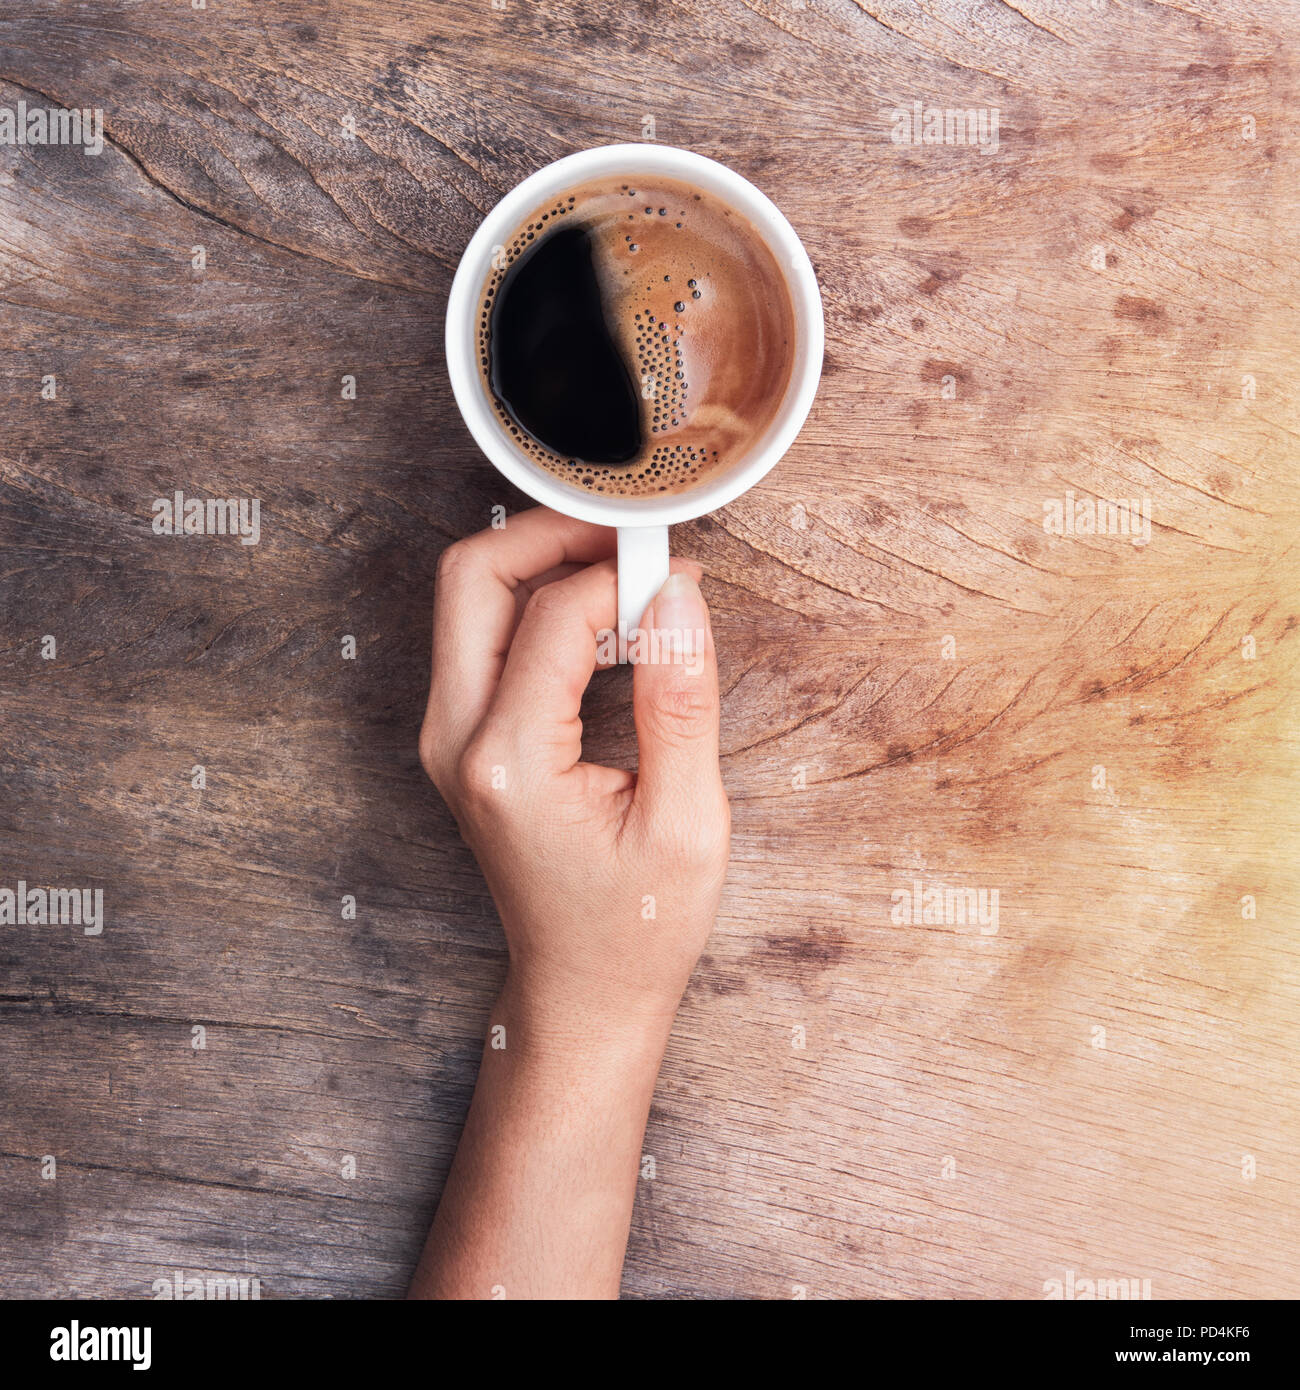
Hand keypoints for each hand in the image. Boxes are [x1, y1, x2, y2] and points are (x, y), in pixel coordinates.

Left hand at [419, 505, 730, 1036]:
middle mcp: (456, 741)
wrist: (582, 989)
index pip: (556, 615)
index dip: (626, 575)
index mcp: (508, 762)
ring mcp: (447, 739)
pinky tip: (604, 623)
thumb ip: (678, 699)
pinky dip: (540, 607)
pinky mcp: (462, 740)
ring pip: (470, 598)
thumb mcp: (686, 820)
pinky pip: (484, 637)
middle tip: (630, 537)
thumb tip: (678, 595)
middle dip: (552, 535)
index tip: (683, 575)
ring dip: (544, 566)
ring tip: (628, 577)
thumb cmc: (637, 925)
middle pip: (471, 575)